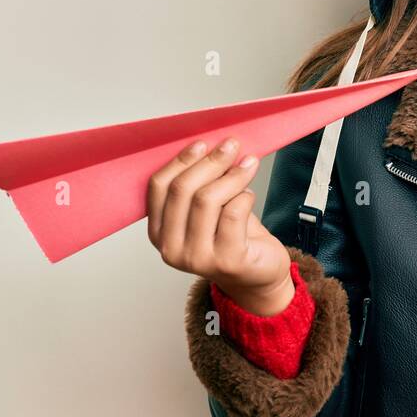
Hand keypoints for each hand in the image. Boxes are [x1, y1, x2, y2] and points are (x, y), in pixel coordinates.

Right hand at [147, 137, 294, 314]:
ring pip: (206, 199)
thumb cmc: (232, 237)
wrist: (258, 273)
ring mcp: (196, 258)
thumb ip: (201, 184)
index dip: (180, 160)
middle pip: (182, 190)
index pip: (158, 187)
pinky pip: (233, 213)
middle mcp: (170, 248)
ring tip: (248, 165)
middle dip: (210, 161)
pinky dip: (244, 196)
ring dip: (231, 175)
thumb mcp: (208, 209)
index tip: (203, 143)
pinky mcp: (226, 260)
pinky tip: (250, 194)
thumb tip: (210, 145)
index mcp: (159, 232)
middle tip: (232, 145)